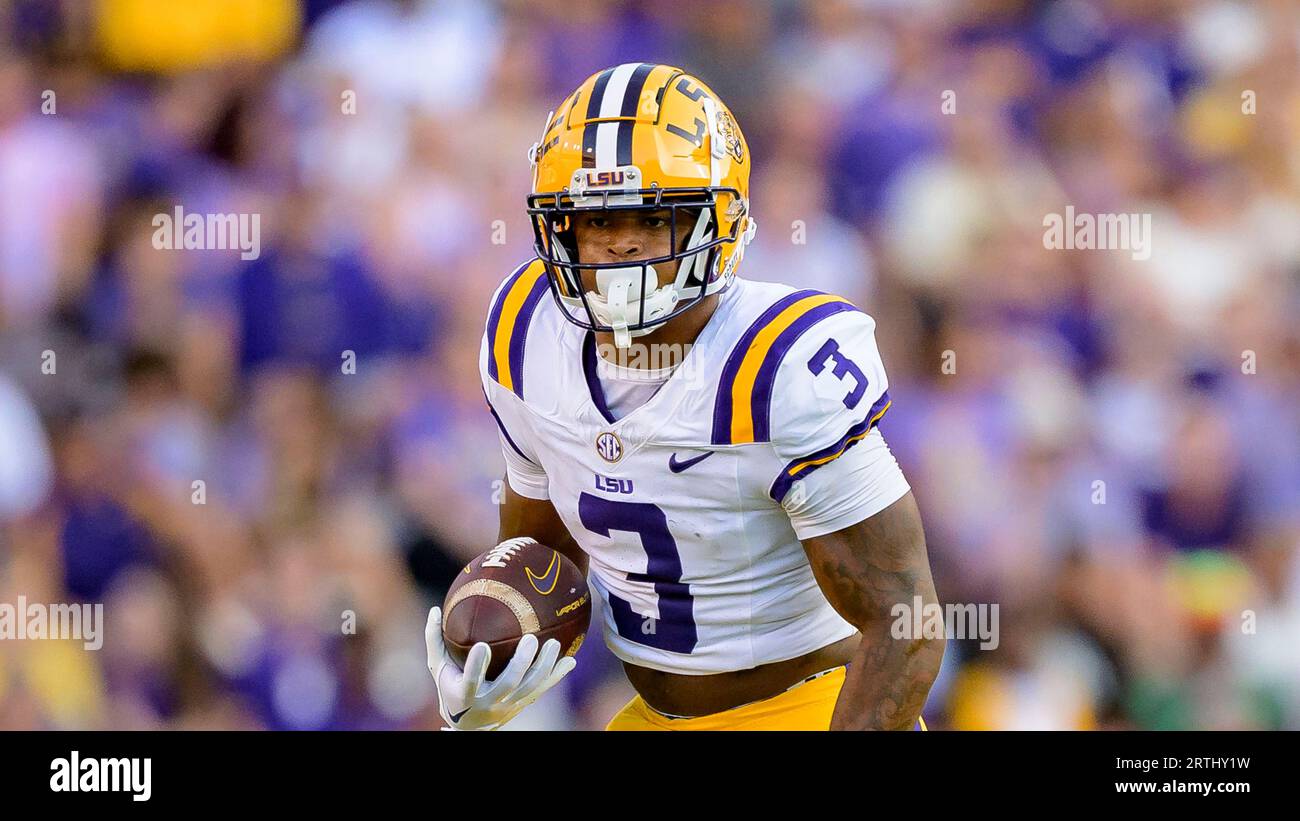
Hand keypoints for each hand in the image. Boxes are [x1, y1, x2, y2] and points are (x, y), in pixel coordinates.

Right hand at [425, 606, 576, 730]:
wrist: (468, 725)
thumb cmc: (450, 688)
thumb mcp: (438, 667)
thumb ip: (434, 640)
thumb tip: (433, 609)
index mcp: (465, 694)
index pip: (470, 680)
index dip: (476, 666)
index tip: (481, 646)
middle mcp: (489, 702)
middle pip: (508, 685)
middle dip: (521, 664)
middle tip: (531, 639)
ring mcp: (508, 705)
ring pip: (529, 688)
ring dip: (544, 667)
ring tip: (554, 644)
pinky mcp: (522, 705)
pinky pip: (542, 690)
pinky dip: (557, 676)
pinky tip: (571, 660)